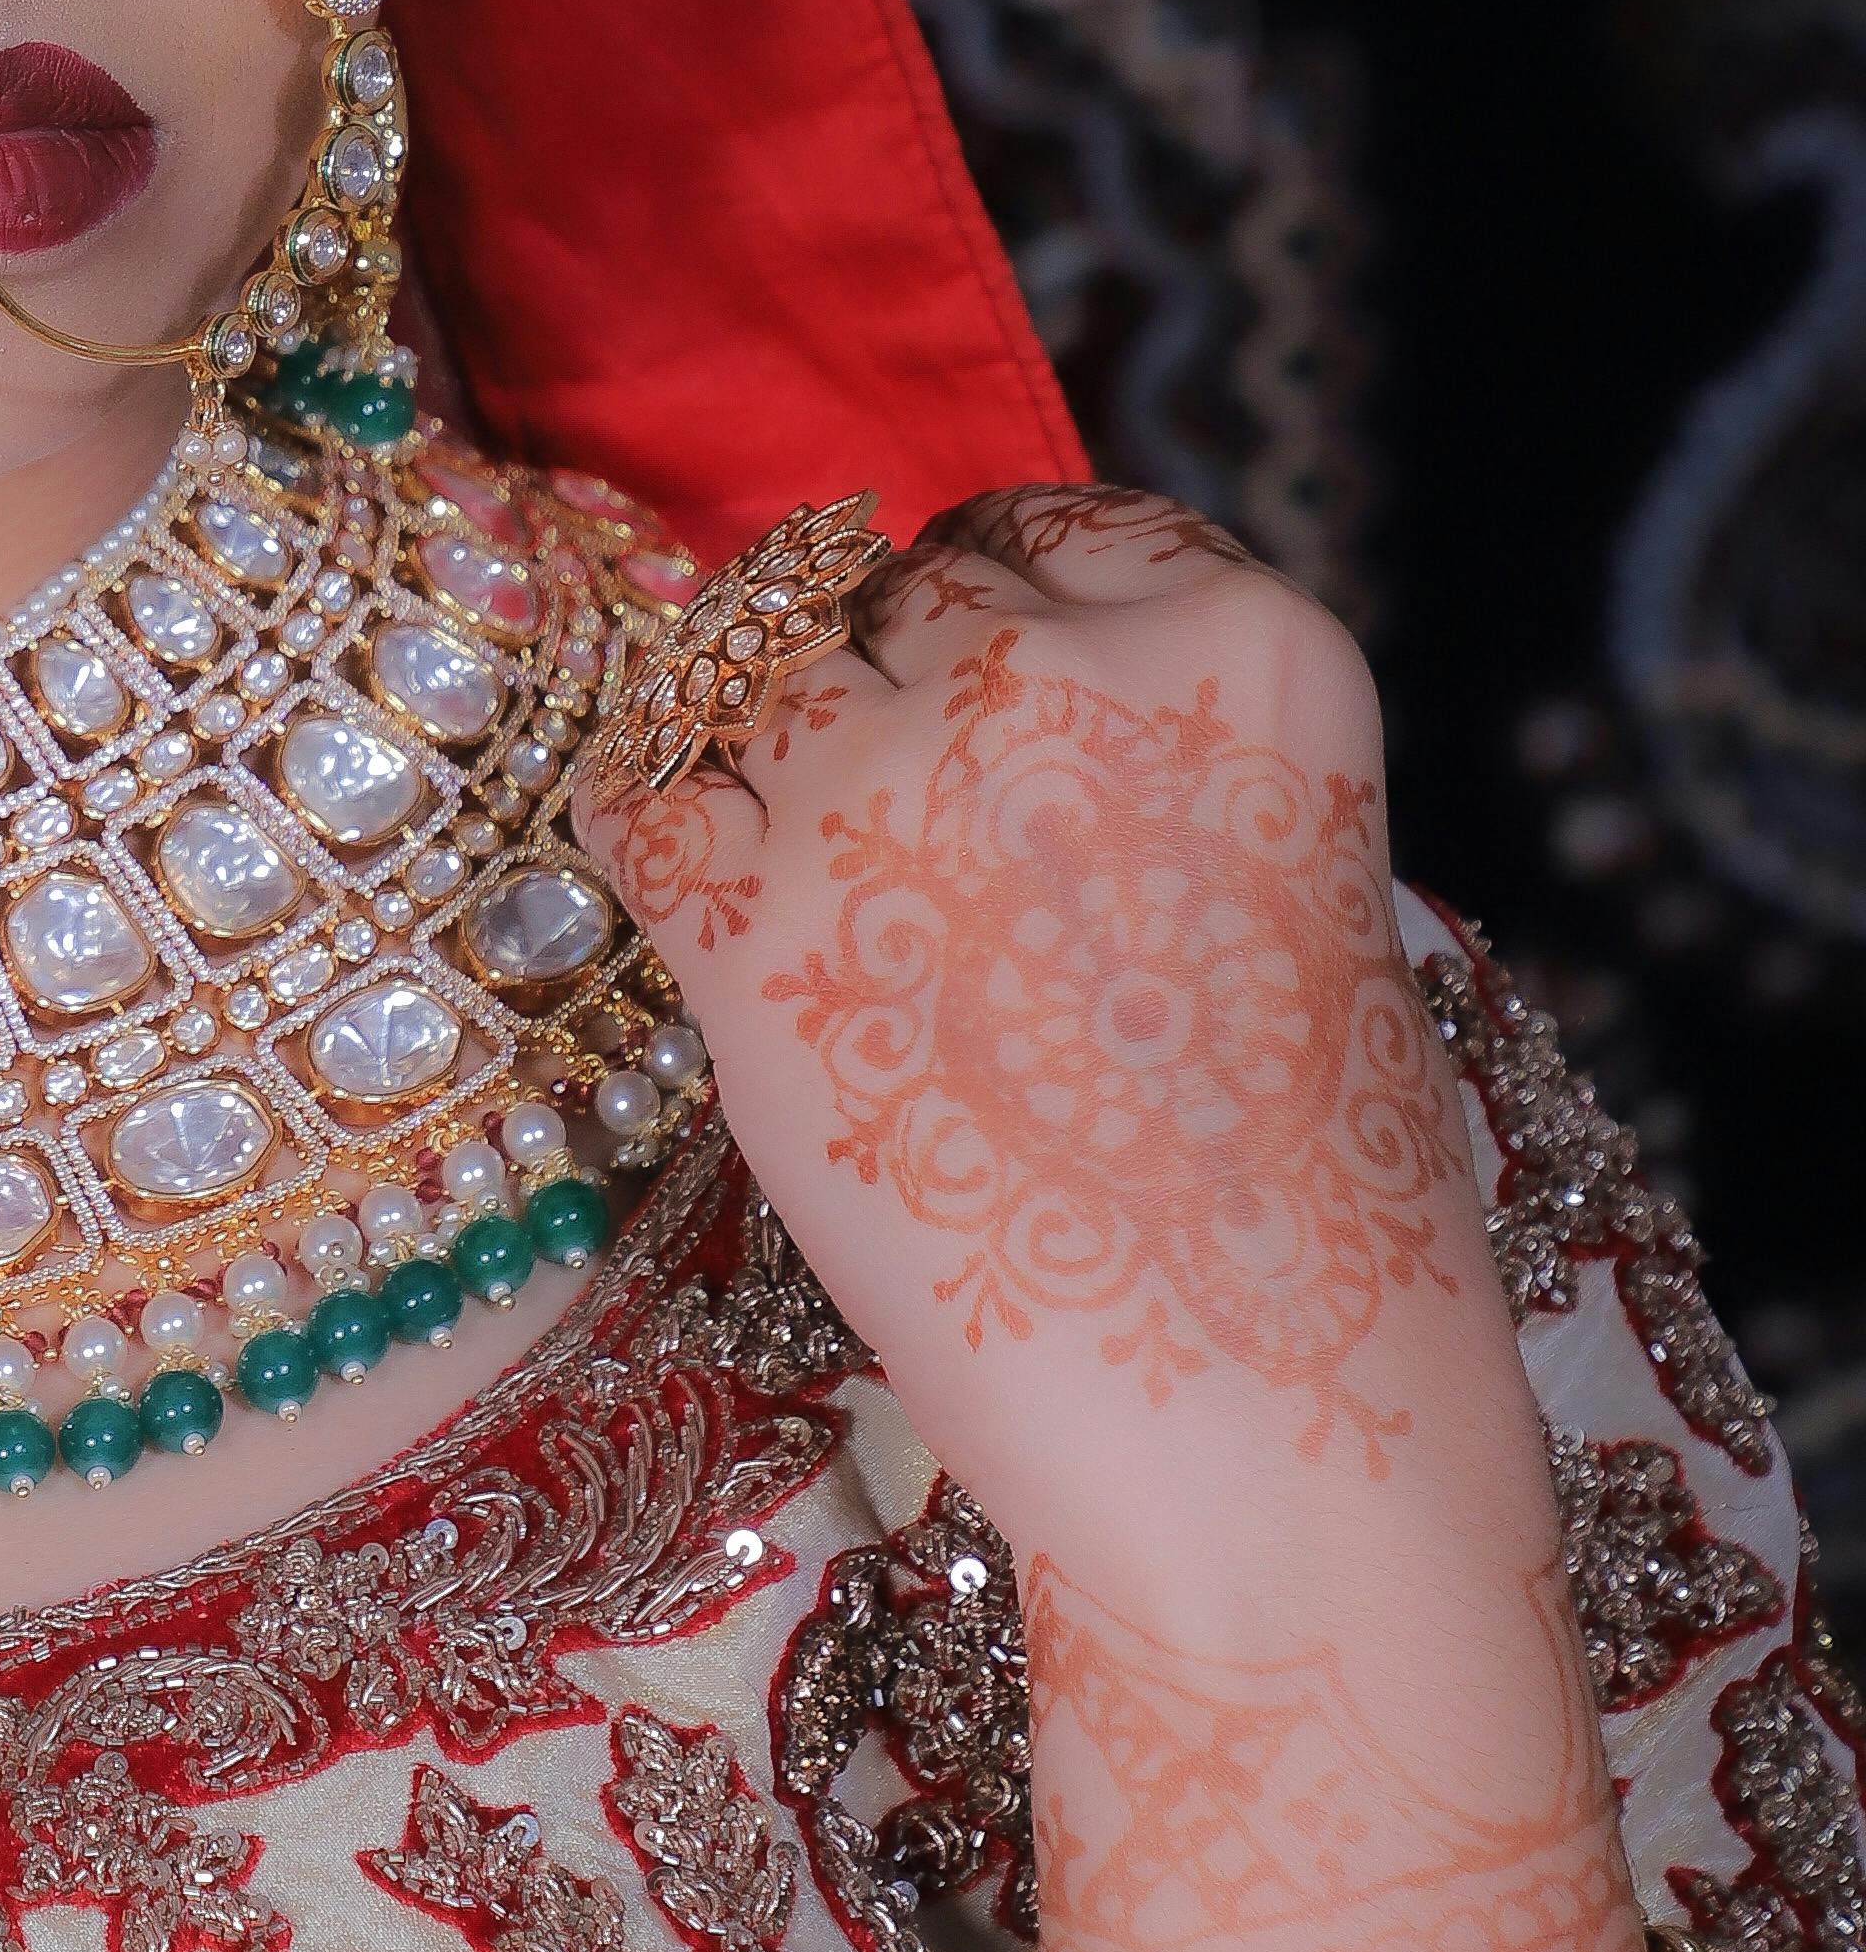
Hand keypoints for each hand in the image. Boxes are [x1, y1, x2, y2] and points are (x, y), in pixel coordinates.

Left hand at [569, 487, 1463, 1566]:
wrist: (1268, 1425)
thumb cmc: (1316, 1204)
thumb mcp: (1307, 891)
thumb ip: (1157, 758)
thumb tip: (983, 691)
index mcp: (1241, 646)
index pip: (1046, 526)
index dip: (990, 598)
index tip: (967, 665)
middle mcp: (1054, 675)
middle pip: (885, 594)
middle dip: (877, 691)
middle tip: (902, 837)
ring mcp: (887, 789)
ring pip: (746, 677)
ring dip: (763, 764)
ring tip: (826, 898)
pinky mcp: (752, 927)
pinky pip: (635, 794)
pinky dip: (653, 832)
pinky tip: (705, 903)